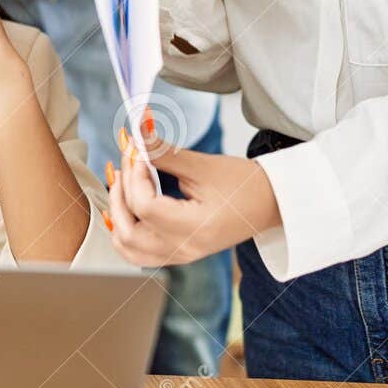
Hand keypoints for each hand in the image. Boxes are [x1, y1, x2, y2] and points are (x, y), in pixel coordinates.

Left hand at [105, 126, 281, 266]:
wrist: (271, 204)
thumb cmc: (244, 184)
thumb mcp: (202, 165)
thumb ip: (163, 152)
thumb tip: (137, 132)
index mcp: (194, 229)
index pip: (145, 206)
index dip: (134, 175)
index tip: (137, 151)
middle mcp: (184, 249)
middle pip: (128, 232)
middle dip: (119, 194)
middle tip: (125, 163)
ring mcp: (180, 255)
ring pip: (127, 248)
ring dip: (116, 216)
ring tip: (120, 185)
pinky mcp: (177, 253)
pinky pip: (137, 252)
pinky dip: (124, 230)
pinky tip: (124, 205)